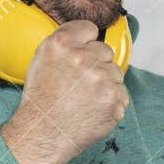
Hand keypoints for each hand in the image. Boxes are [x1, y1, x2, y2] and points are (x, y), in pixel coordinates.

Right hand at [0, 19, 128, 163]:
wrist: (43, 134)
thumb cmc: (41, 101)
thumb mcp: (41, 60)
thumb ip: (66, 43)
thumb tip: (88, 38)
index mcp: (61, 43)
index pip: (89, 28)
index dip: (86, 43)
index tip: (81, 55)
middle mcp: (83, 57)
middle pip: (105, 50)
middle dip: (97, 65)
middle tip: (80, 84)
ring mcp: (101, 78)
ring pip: (115, 72)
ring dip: (106, 84)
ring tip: (85, 99)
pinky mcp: (114, 98)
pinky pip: (121, 93)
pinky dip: (111, 102)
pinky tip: (93, 110)